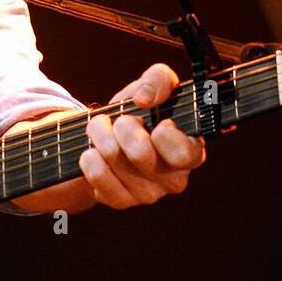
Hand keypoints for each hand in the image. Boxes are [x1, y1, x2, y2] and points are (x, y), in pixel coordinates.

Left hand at [78, 63, 205, 208]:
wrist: (110, 137)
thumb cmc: (140, 112)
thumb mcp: (152, 87)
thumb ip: (159, 79)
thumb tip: (144, 98)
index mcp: (192, 152)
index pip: (184, 153)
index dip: (165, 134)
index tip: (157, 121)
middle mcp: (174, 179)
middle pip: (140, 154)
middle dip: (123, 126)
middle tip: (121, 120)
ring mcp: (148, 194)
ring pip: (113, 159)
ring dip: (99, 135)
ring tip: (101, 129)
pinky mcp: (121, 201)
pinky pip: (97, 176)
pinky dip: (89, 157)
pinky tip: (93, 152)